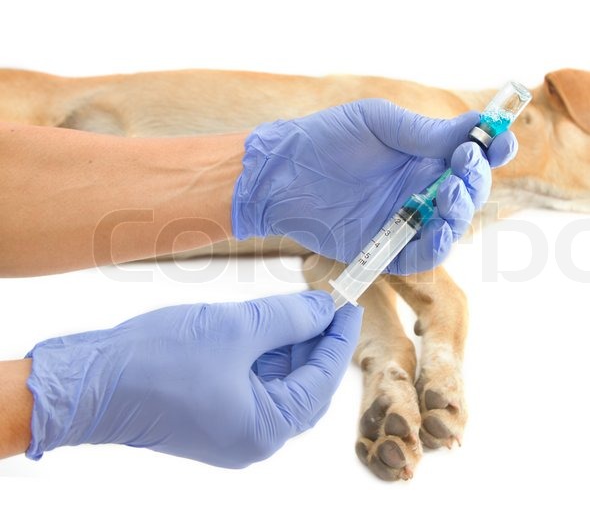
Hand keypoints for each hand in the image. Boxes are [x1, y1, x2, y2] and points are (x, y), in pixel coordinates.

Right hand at [25, 291, 361, 467]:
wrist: (88, 382)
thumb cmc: (157, 361)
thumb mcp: (238, 329)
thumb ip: (290, 318)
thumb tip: (324, 308)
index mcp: (266, 430)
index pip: (321, 380)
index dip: (338, 339)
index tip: (349, 305)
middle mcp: (252, 439)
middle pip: (303, 386)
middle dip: (315, 343)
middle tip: (326, 302)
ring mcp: (230, 431)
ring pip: (277, 384)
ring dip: (288, 346)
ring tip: (295, 306)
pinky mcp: (210, 417)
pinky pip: (251, 385)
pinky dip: (262, 356)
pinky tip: (266, 325)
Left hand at [231, 99, 517, 273]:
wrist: (282, 173)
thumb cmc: (327, 139)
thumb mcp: (380, 123)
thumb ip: (426, 132)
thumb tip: (478, 125)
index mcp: (424, 156)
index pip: (471, 156)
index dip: (492, 150)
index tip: (502, 140)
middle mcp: (422, 189)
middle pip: (469, 192)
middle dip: (476, 179)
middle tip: (465, 163)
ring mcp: (407, 221)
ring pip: (453, 225)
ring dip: (461, 211)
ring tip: (450, 192)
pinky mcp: (388, 249)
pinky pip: (423, 254)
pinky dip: (437, 245)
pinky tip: (438, 229)